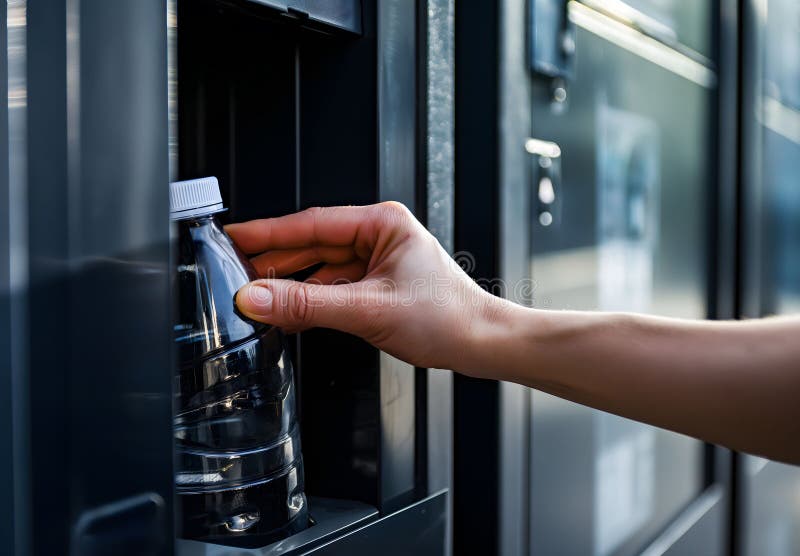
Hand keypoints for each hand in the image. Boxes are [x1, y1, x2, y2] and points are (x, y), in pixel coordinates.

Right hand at [228, 202, 506, 371]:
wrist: (480, 343)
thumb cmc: (447, 317)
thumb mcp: (369, 309)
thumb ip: (308, 304)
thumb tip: (258, 297)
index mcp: (382, 223)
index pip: (310, 224)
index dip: (267, 233)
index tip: (233, 237)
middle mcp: (379, 236)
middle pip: (311, 244)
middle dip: (274, 260)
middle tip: (233, 271)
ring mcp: (377, 260)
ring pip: (320, 267)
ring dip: (290, 282)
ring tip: (255, 294)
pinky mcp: (377, 284)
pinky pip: (332, 286)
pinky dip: (310, 299)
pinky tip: (289, 310)